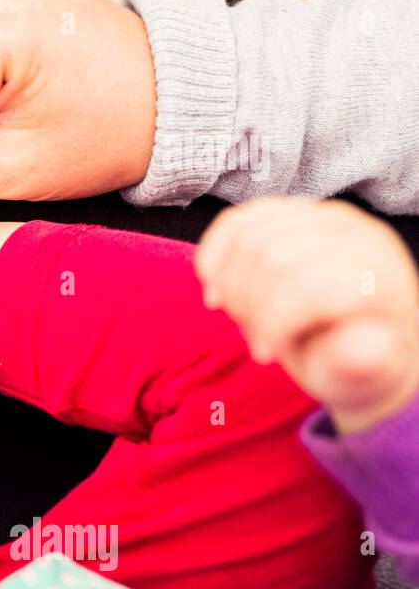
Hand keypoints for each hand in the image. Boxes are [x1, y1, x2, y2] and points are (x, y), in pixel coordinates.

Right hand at [195, 197, 418, 433]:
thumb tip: (368, 350)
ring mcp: (320, 216)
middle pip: (268, 256)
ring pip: (246, 238)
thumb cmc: (355, 361)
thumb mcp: (365, 376)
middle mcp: (354, 233)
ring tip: (244, 318)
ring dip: (229, 287)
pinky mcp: (292, 212)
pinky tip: (217, 289)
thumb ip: (364, 365)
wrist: (359, 339)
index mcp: (376, 273)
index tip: (264, 356)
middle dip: (247, 305)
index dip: (270, 324)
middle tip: (256, 337)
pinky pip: (235, 222)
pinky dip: (213, 257)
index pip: (305, 284)